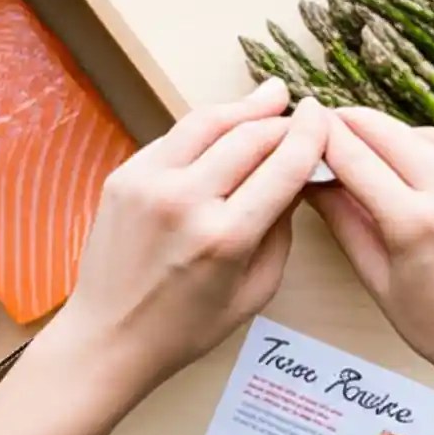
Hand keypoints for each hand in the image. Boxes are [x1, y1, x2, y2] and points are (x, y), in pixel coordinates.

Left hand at [48, 80, 328, 388]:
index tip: (324, 119)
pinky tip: (224, 128)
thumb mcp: (254, 292)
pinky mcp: (123, 177)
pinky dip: (205, 129)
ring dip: (243, 107)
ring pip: (206, 122)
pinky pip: (174, 139)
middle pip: (248, 135)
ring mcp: (148, 183)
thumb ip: (281, 233)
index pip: (282, 166)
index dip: (310, 136)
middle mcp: (185, 201)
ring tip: (269, 97)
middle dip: (281, 118)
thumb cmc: (186, 328)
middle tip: (301, 111)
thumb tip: (295, 180)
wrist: (109, 337)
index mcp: (225, 237)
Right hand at [308, 107, 433, 400]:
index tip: (305, 126)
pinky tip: (408, 150)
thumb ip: (344, 223)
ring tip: (363, 135)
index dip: (325, 138)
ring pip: (424, 136)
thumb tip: (313, 182)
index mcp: (413, 224)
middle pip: (388, 136)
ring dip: (389, 130)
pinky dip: (428, 142)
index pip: (356, 161)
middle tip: (326, 120)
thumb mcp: (376, 280)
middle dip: (352, 122)